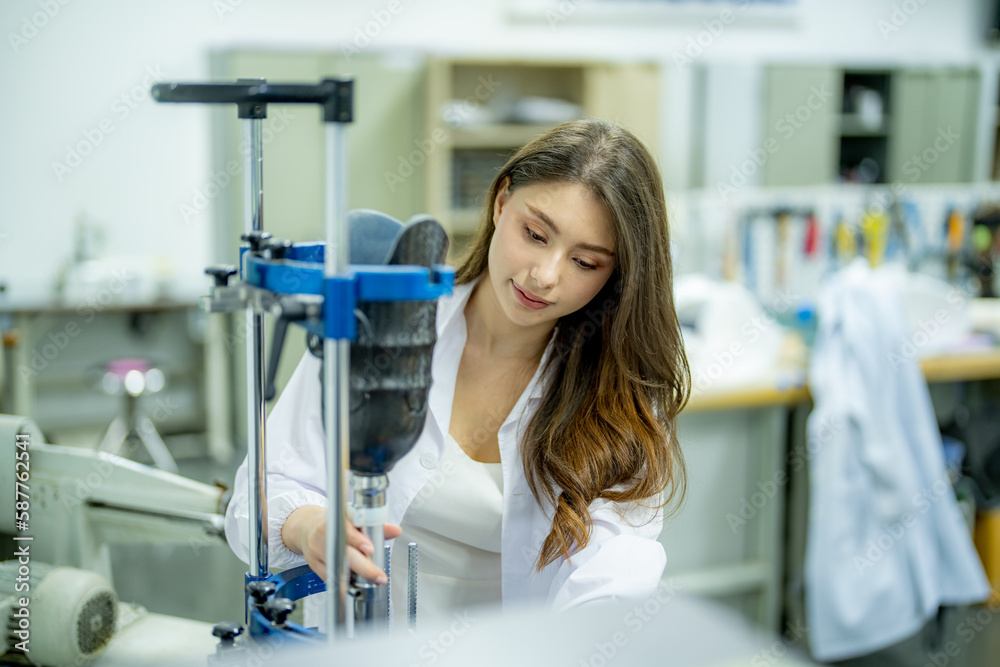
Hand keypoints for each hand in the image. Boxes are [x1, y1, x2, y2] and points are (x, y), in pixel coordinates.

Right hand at [282, 505, 401, 583]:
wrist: (307, 527)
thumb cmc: (333, 522)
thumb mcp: (353, 518)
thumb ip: (376, 525)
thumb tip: (395, 531)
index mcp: (337, 520)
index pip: (347, 530)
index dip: (358, 540)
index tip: (369, 548)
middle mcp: (325, 535)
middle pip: (344, 553)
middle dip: (363, 567)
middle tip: (378, 576)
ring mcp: (317, 551)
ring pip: (337, 568)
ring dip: (354, 577)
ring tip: (369, 583)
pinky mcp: (314, 565)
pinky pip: (329, 577)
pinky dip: (342, 583)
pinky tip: (353, 586)